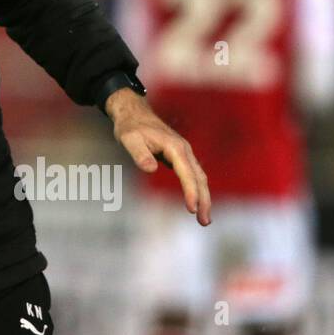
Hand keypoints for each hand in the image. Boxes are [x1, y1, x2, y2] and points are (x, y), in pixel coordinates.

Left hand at [106, 88, 211, 225]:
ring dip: (204, 197)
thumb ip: (139, 154)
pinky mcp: (180, 157)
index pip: (186, 173)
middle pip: (199, 178)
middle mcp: (184, 150)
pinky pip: (193, 175)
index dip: (191, 192)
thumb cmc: (130, 127)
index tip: (192, 209)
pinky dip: (197, 190)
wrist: (133, 112)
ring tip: (204, 220)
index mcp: (174, 147)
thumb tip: (150, 169)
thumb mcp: (129, 139)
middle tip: (204, 222)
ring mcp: (184, 153)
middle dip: (204, 200)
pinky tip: (197, 202)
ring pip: (199, 177)